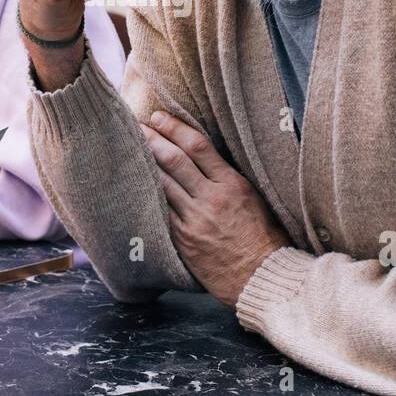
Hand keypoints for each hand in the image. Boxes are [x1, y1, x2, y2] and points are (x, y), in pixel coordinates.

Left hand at [140, 111, 290, 307]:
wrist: (262, 277)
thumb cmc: (264, 238)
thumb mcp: (255, 199)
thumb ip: (228, 178)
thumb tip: (203, 157)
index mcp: (233, 185)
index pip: (198, 146)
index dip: (175, 128)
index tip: (160, 117)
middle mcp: (212, 199)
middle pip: (175, 160)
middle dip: (152, 139)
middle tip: (137, 125)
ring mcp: (195, 220)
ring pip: (163, 183)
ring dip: (145, 162)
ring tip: (131, 148)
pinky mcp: (183, 239)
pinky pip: (161, 210)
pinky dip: (149, 193)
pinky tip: (138, 182)